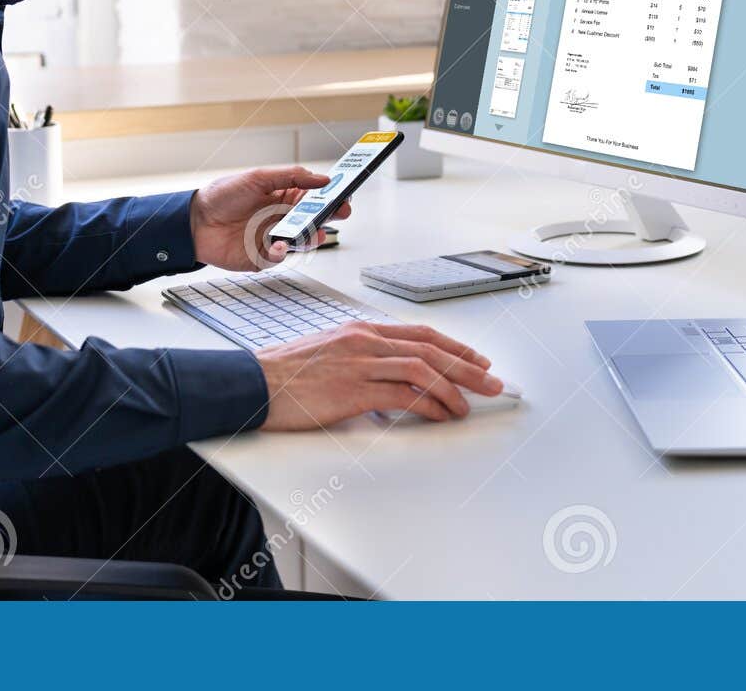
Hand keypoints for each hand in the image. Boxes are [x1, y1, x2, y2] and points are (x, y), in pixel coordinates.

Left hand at [188, 165, 351, 270]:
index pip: (313, 196)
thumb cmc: (222, 196)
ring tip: (317, 232)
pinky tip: (278, 245)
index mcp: (282, 196)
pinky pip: (279, 257)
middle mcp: (281, 217)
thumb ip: (291, 177)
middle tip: (341, 212)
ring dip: (312, 237)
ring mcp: (273, 238)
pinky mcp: (261, 257)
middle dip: (329, 215)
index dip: (329, 195)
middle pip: (313, 218)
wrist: (194, 222)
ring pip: (302, 240)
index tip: (344, 192)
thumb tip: (322, 178)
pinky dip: (282, 252)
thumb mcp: (258, 177)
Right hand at [257, 321, 503, 427]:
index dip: (454, 347)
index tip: (476, 359)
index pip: (420, 334)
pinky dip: (430, 405)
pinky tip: (441, 414)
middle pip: (430, 349)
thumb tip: (391, 376)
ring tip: (471, 404)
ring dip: (454, 388)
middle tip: (492, 381)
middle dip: (467, 366)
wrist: (253, 383)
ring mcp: (360, 363)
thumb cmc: (286, 374)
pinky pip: (404, 395)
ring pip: (423, 369)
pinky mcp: (354, 389)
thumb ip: (363, 358)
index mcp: (361, 330)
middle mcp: (365, 341)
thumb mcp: (329, 352)